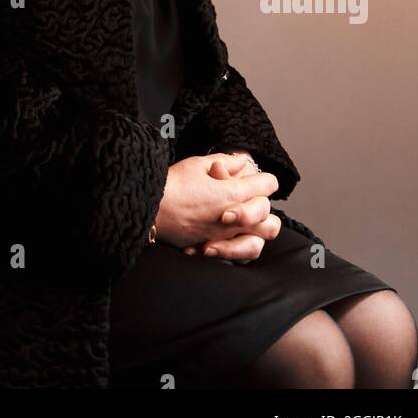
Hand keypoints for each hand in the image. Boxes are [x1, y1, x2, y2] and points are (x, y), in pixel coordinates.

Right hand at [153, 154, 278, 249]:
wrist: (150, 211)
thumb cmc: (172, 185)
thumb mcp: (197, 164)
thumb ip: (224, 161)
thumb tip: (242, 161)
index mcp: (233, 192)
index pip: (267, 184)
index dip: (264, 178)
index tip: (258, 177)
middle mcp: (235, 217)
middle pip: (268, 213)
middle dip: (262, 202)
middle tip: (247, 196)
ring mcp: (226, 236)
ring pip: (260, 239)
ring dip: (256, 229)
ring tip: (243, 221)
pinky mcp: (215, 248)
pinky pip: (238, 256)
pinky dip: (236, 247)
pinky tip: (224, 237)